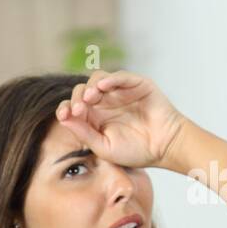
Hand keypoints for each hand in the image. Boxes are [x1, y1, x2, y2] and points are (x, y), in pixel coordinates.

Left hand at [55, 69, 187, 169]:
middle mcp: (104, 102)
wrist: (164, 148)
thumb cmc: (135, 151)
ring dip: (91, 87)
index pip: (73, 106)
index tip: (63, 115)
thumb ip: (84, 133)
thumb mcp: (103, 147)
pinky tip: (103, 85)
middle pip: (82, 90)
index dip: (66, 108)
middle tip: (78, 110)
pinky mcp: (136, 84)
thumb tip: (63, 118)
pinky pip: (121, 76)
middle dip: (77, 98)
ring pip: (98, 79)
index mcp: (94, 117)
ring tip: (90, 98)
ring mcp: (119, 92)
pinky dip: (111, 78)